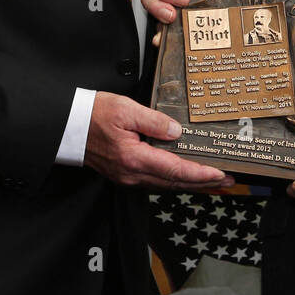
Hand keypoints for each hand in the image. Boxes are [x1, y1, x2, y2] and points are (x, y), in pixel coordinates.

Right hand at [85, 91, 233, 190]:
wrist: (68, 125)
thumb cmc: (93, 114)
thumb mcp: (126, 109)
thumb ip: (154, 121)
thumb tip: (177, 132)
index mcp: (134, 157)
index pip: (175, 170)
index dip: (200, 174)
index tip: (220, 174)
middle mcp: (132, 173)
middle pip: (174, 184)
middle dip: (203, 184)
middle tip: (227, 180)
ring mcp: (127, 176)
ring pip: (166, 185)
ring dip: (190, 184)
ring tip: (212, 180)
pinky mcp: (125, 174)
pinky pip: (155, 182)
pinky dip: (174, 180)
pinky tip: (184, 176)